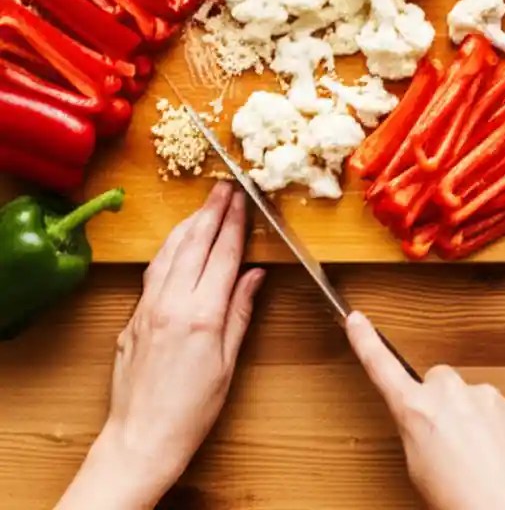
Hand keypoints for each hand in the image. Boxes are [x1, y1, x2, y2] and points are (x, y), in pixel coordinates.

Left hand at [57, 182, 265, 509]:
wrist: (143, 435)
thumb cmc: (192, 409)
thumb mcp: (227, 361)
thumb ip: (239, 312)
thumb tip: (254, 277)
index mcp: (202, 314)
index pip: (223, 255)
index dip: (235, 223)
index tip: (244, 198)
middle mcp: (171, 304)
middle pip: (196, 245)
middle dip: (213, 212)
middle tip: (226, 186)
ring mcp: (148, 308)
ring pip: (170, 253)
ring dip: (189, 224)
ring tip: (205, 205)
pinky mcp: (133, 318)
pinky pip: (153, 272)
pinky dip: (169, 250)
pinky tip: (177, 242)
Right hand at [346, 311, 504, 509]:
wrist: (502, 508)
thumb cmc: (456, 497)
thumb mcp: (417, 464)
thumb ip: (419, 428)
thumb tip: (430, 419)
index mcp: (416, 410)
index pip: (383, 368)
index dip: (366, 342)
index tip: (356, 319)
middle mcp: (450, 394)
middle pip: (440, 379)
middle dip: (442, 398)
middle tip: (447, 435)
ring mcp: (485, 397)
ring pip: (473, 397)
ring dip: (472, 417)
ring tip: (475, 456)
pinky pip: (499, 412)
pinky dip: (497, 429)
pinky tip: (496, 457)